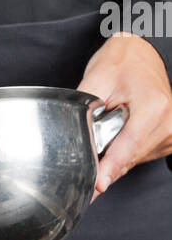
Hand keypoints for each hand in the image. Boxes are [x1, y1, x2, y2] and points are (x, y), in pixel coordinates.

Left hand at [78, 33, 171, 197]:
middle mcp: (168, 122)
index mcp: (154, 106)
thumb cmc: (120, 61)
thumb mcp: (96, 81)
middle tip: (88, 150)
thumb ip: (86, 115)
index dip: (109, 168)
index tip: (97, 186)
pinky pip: (139, 155)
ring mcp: (171, 132)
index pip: (129, 146)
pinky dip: (125, 151)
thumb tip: (76, 147)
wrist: (141, 53)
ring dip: (115, 154)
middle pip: (130, 157)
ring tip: (108, 127)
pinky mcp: (169, 139)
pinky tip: (118, 133)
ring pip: (134, 160)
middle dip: (105, 160)